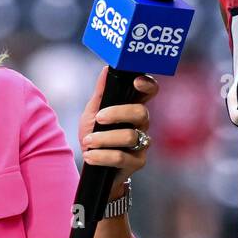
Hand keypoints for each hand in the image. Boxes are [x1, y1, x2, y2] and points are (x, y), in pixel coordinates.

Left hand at [77, 66, 158, 201]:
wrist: (93, 168)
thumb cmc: (95, 136)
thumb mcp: (92, 114)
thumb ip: (100, 94)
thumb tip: (106, 69)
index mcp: (132, 108)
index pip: (149, 92)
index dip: (148, 85)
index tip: (136, 81)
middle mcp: (141, 124)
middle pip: (141, 112)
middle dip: (117, 113)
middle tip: (98, 118)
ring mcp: (142, 143)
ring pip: (129, 136)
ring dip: (103, 138)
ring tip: (88, 142)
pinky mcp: (137, 162)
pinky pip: (122, 157)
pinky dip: (102, 156)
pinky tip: (89, 155)